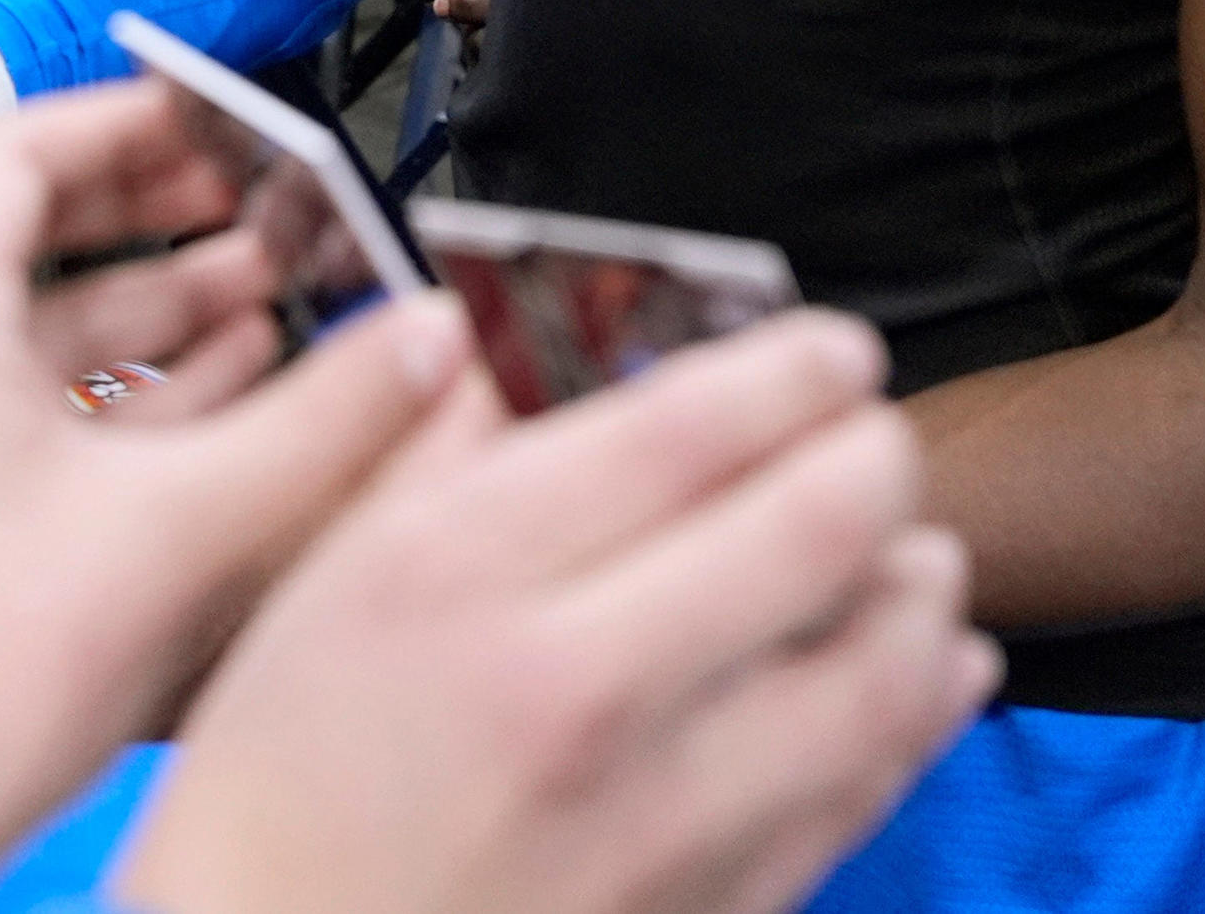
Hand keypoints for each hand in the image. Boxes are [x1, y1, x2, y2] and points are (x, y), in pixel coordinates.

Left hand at [0, 83, 470, 913]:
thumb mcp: (184, 523)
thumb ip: (323, 421)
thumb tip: (425, 338)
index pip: (24, 147)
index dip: (134, 120)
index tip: (220, 113)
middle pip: (32, 222)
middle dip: (161, 208)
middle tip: (261, 195)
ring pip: (40, 316)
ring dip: (159, 296)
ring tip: (278, 285)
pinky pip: (29, 391)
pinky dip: (126, 376)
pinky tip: (230, 388)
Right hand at [120, 314, 992, 913]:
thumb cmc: (280, 776)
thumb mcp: (324, 576)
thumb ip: (440, 448)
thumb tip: (528, 346)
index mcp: (461, 577)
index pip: (682, 432)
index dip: (787, 369)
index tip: (828, 349)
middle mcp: (580, 686)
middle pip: (816, 534)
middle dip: (874, 458)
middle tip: (873, 433)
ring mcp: (665, 813)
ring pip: (883, 668)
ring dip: (922, 584)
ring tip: (915, 546)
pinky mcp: (717, 902)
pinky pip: (870, 789)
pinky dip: (919, 707)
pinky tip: (924, 663)